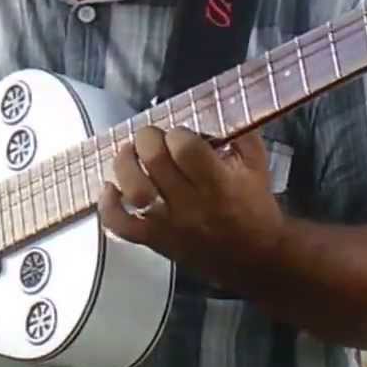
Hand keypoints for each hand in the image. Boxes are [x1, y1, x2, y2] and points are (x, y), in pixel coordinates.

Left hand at [97, 125, 284, 285]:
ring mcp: (169, 224)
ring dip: (124, 164)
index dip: (177, 133)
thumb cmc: (254, 206)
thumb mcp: (257, 164)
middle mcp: (191, 205)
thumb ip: (238, 133)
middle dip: (148, 139)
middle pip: (154, 161)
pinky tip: (111, 188)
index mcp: (219, 184)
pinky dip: (108, 205)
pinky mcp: (154, 240)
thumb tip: (212, 108)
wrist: (255, 258)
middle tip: (153, 139)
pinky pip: (120, 225)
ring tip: (129, 153)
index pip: (185, 147)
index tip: (180, 135)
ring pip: (133, 189)